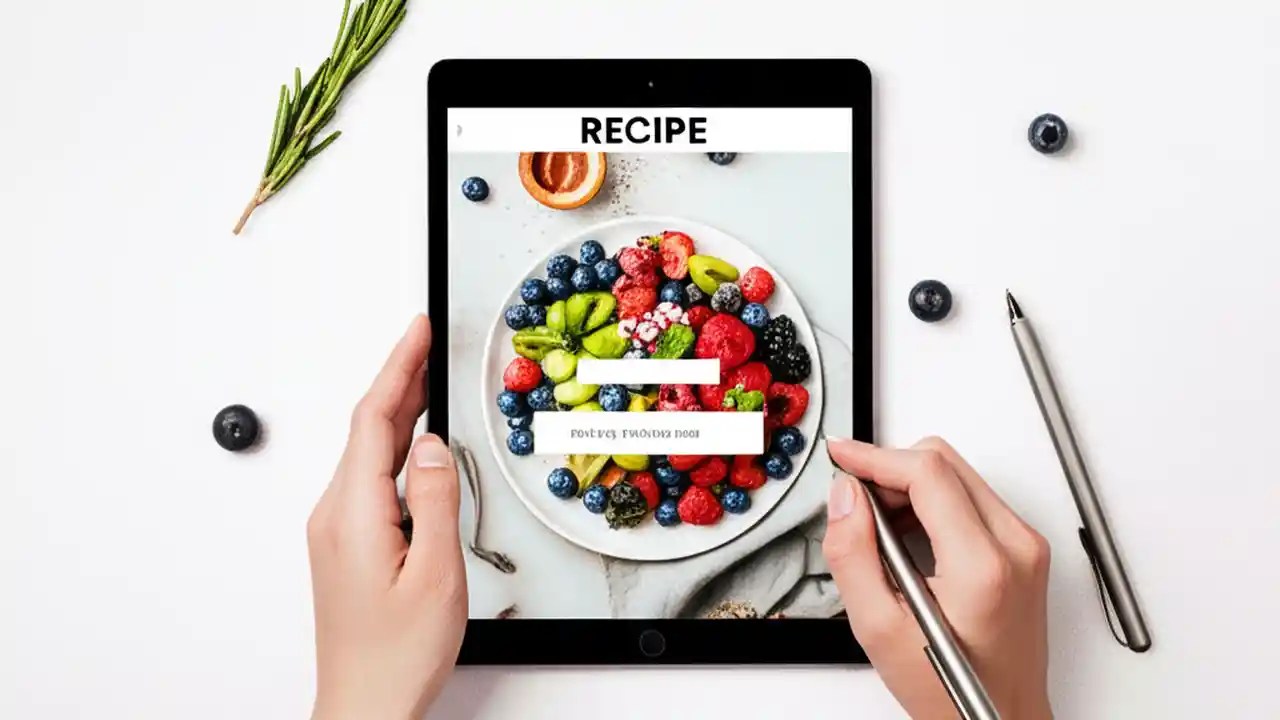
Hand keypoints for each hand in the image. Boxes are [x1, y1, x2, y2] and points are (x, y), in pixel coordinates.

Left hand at [307, 315, 465, 719]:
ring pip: (367, 451)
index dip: (398, 367)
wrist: (363, 705)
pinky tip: (415, 445)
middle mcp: (335, 515)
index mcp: (354, 514)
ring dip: (397, 412)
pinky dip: (393, 447)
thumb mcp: (436, 574)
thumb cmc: (396, 654)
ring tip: (428, 380)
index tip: (417, 330)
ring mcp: (335, 529)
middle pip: (366, 428)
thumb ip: (437, 501)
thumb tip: (436, 445)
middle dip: (399, 378)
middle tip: (427, 341)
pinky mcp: (344, 542)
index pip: (374, 420)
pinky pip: (368, 477)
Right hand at [823, 437, 1052, 719]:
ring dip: (910, 485)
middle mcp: (1015, 545)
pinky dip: (933, 502)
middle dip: (890, 468)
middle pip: (944, 463)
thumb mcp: (879, 629)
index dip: (874, 456)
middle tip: (855, 500)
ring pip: (958, 474)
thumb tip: (844, 498)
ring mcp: (1025, 545)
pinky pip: (972, 497)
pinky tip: (908, 538)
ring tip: (880, 530)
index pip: (927, 474)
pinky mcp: (1024, 549)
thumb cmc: (951, 691)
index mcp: (983, 565)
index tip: (841, 455)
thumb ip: (853, 555)